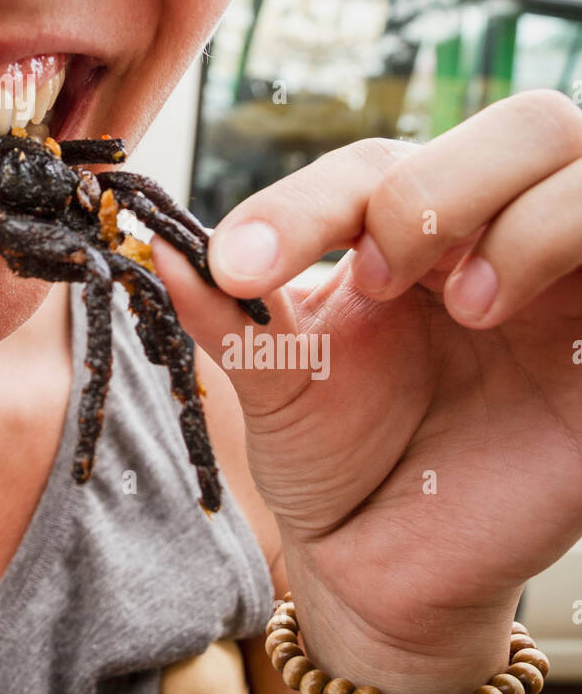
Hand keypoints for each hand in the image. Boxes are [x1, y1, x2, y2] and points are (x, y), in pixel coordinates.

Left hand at [152, 89, 581, 670]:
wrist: (385, 567)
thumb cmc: (333, 458)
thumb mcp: (272, 377)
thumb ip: (224, 306)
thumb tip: (155, 239)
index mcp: (413, 229)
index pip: (379, 165)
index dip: (307, 200)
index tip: (238, 265)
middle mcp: (499, 237)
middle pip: (520, 127)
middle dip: (435, 186)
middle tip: (374, 276)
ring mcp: (565, 286)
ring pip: (578, 160)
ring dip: (514, 215)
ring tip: (459, 304)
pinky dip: (564, 243)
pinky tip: (500, 315)